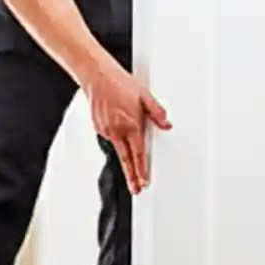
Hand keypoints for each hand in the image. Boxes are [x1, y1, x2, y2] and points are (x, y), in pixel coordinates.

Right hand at [82, 60, 172, 193]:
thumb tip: (166, 124)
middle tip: (136, 188)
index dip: (141, 170)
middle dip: (131, 175)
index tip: (143, 181)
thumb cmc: (119, 82)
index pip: (138, 154)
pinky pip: (111, 137)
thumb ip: (157, 112)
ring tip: (132, 166)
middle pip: (126, 159)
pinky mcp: (99, 127)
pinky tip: (121, 132)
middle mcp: (116, 130)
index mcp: (130, 125)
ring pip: (119, 148)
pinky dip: (117, 138)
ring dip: (125, 156)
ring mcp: (106, 130)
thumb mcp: (144, 95)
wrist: (97, 75)